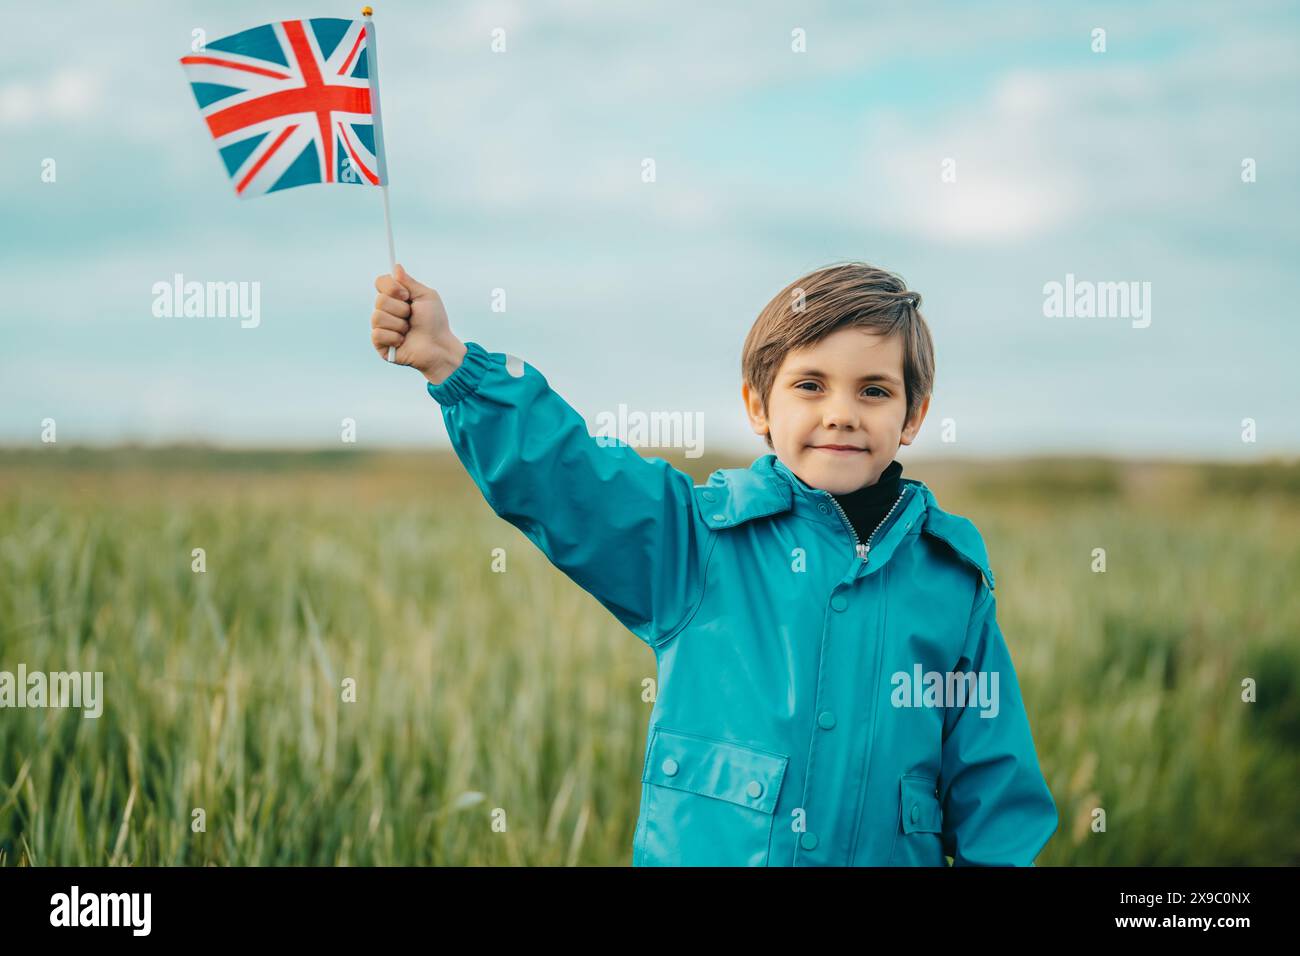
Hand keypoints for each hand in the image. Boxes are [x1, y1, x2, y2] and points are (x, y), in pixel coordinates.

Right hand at [370, 263, 466, 382]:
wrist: (439, 346)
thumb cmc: (435, 322)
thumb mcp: (426, 296)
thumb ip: (410, 282)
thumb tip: (396, 267)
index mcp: (395, 297)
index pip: (380, 282)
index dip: (392, 287)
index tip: (407, 295)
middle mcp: (386, 310)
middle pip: (379, 300)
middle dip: (400, 309)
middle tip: (412, 316)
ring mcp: (381, 326)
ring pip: (378, 317)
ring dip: (399, 324)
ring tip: (409, 330)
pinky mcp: (380, 343)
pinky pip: (377, 334)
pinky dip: (395, 337)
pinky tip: (403, 341)